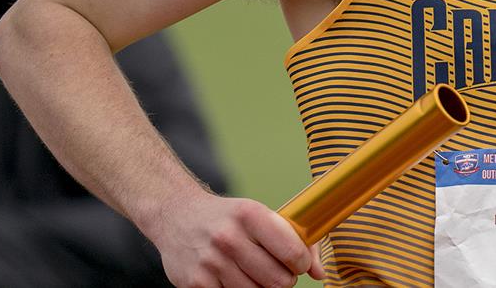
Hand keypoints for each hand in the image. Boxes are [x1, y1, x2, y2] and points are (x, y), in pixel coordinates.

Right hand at [144, 191, 322, 287]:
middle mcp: (229, 237)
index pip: (291, 251)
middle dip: (283, 280)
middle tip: (275, 271)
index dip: (301, 263)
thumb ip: (294, 240)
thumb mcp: (259, 216)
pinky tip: (230, 277)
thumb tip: (319, 272)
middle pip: (277, 281)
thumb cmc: (227, 218)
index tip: (297, 263)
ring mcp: (210, 262)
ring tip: (252, 273)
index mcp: (250, 215)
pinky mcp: (195, 283)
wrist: (176, 215)